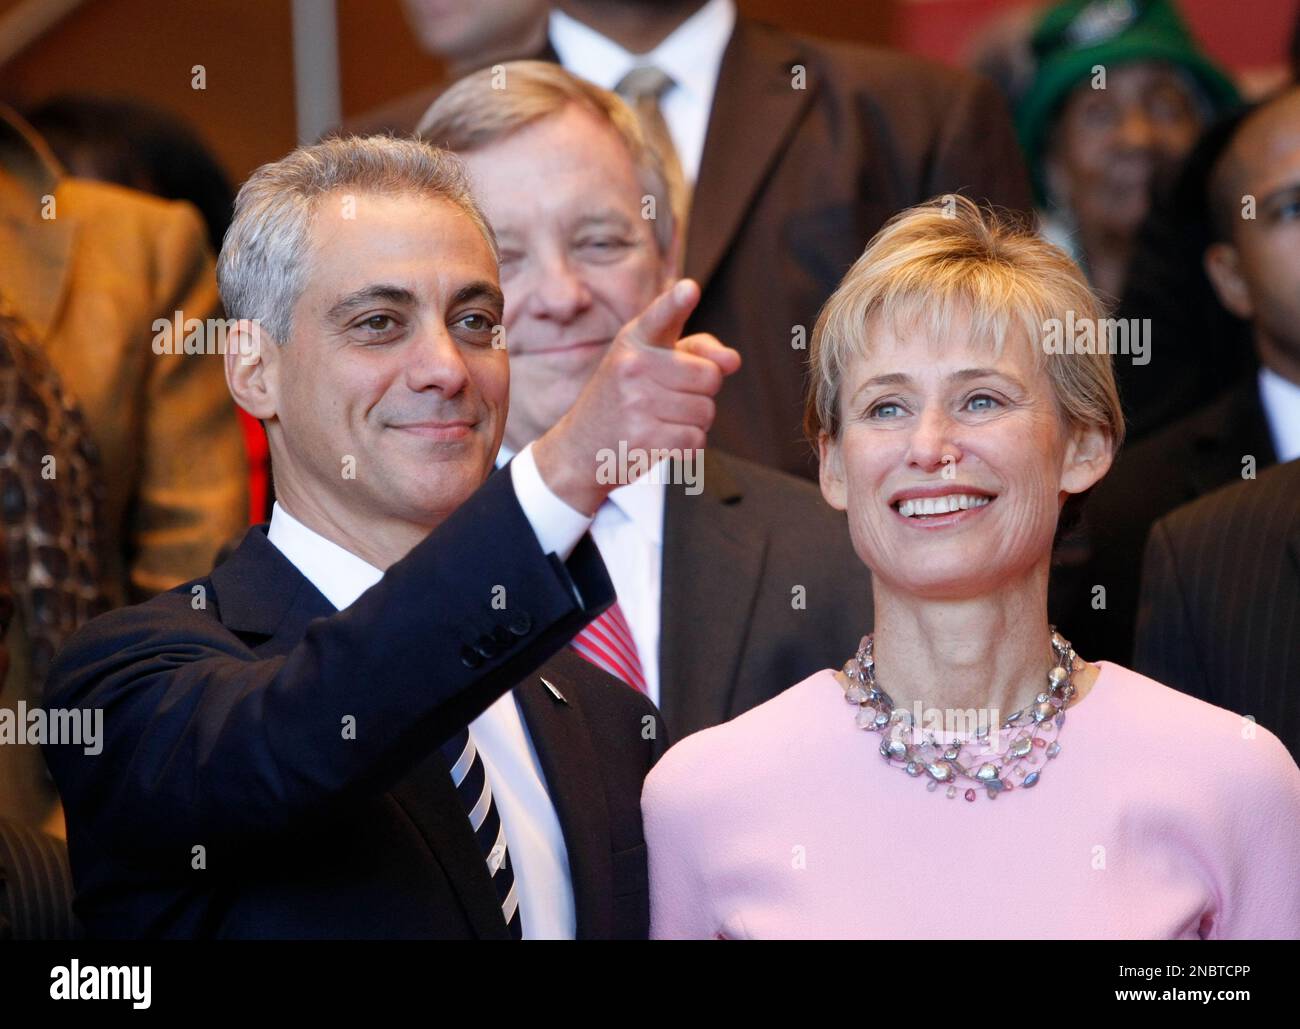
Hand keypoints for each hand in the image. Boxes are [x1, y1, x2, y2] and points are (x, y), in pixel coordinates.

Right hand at [533, 279, 740, 514]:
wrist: (580, 446)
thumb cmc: (625, 399)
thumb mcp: (651, 362)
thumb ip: (696, 350)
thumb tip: (733, 361)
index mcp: (635, 340)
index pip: (661, 317)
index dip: (677, 302)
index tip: (689, 290)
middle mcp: (633, 366)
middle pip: (710, 376)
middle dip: (702, 393)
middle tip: (671, 399)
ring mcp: (636, 402)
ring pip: (706, 411)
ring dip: (694, 422)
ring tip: (662, 420)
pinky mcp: (642, 438)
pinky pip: (696, 440)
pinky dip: (688, 445)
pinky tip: (662, 440)